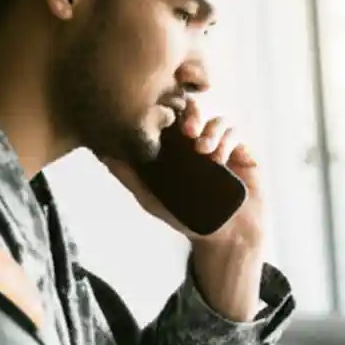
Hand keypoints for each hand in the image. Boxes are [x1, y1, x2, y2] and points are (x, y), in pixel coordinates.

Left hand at [101, 98, 264, 247]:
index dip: (168, 107)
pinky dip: (225, 141)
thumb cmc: (188, 217)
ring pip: (216, 118)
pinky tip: (217, 159)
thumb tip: (101, 153)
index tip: (161, 116)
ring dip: (210, 129)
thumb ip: (129, 175)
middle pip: (196, 108)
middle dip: (191, 113)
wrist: (224, 236)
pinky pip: (235, 133)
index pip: (172, 113)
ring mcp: (222, 144)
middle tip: (185, 129)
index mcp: (177, 144)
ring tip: (201, 148)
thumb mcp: (152, 196)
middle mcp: (200, 139)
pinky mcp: (243, 151)